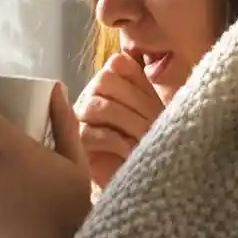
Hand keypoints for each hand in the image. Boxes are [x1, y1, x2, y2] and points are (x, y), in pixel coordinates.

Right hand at [75, 52, 163, 189]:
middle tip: (156, 123)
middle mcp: (94, 91)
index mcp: (115, 78)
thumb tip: (161, 65)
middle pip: (105, 81)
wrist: (143, 175)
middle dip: (137, 102)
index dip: (138, 79)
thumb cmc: (153, 138)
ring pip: (98, 106)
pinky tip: (133, 150)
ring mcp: (81, 115)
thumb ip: (156, 88)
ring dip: (128, 121)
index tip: (158, 100)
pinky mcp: (77, 140)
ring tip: (147, 137)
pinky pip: (90, 133)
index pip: (118, 63)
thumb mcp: (159, 109)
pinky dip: (116, 141)